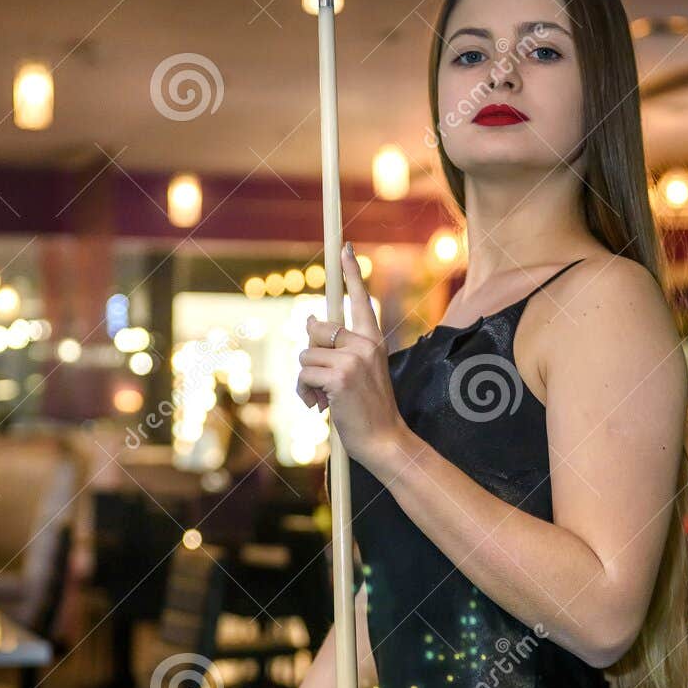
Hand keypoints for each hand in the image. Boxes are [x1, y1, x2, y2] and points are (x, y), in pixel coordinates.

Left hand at [296, 244, 406, 472]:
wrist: (384, 440)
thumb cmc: (367, 409)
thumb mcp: (356, 372)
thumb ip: (337, 347)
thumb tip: (308, 319)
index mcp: (373, 341)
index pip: (360, 300)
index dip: (351, 272)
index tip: (345, 248)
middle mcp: (365, 344)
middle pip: (317, 329)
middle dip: (311, 355)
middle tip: (323, 381)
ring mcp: (353, 359)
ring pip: (305, 355)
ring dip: (307, 380)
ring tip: (324, 399)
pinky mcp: (339, 376)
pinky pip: (304, 374)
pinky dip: (305, 393)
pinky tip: (320, 407)